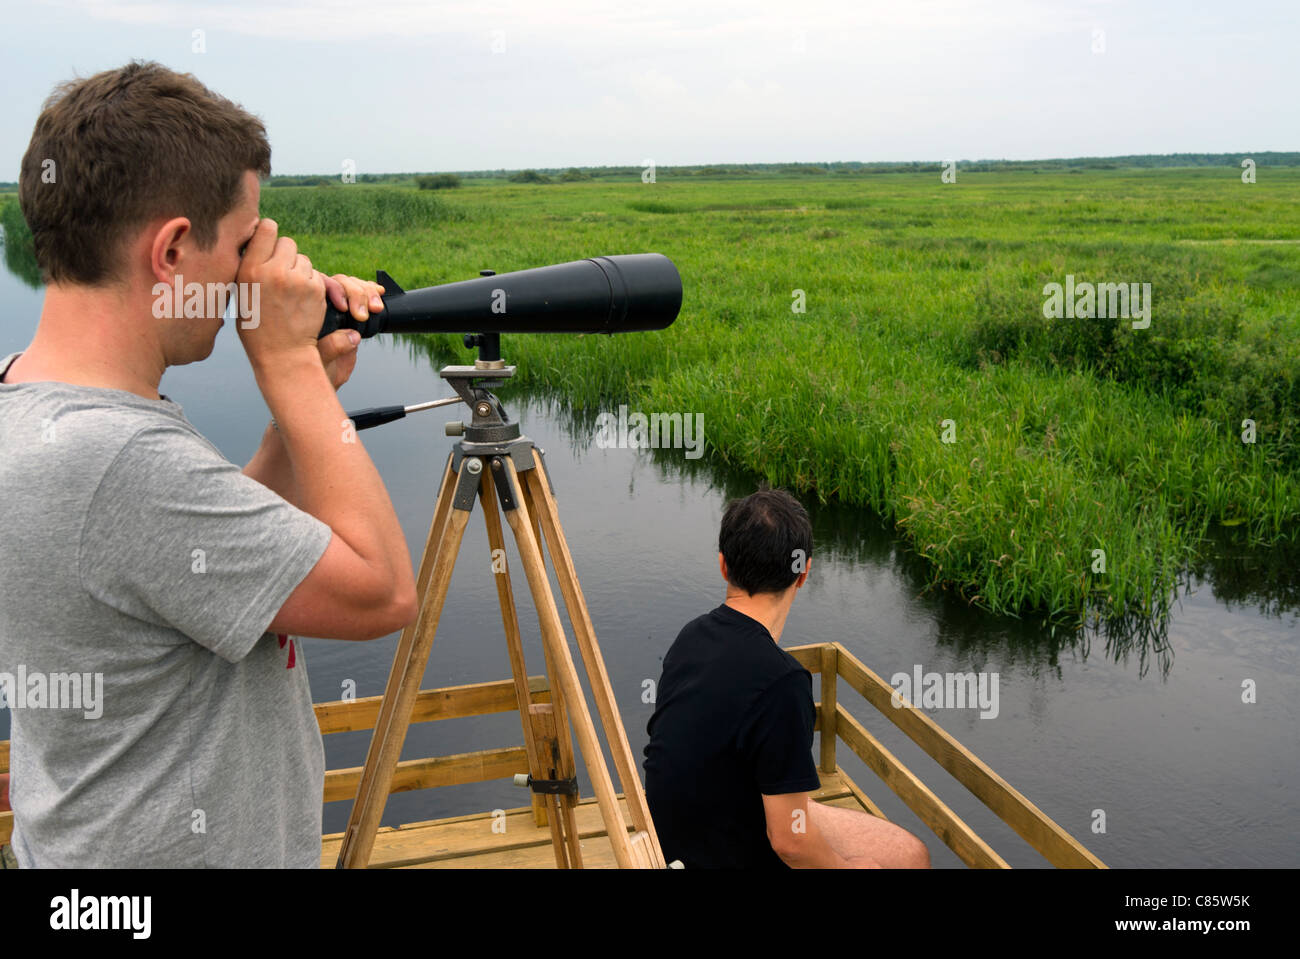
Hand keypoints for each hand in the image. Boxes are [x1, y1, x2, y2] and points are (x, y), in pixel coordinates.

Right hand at [235, 218, 326, 367]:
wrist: (282, 354)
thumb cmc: (256, 326)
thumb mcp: (241, 293)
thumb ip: (250, 266)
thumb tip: (258, 239)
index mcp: (250, 270)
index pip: (267, 228)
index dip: (269, 234)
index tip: (268, 243)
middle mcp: (274, 271)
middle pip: (287, 242)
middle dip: (285, 255)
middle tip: (280, 274)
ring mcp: (298, 280)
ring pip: (303, 259)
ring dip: (299, 270)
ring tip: (289, 292)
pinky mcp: (316, 289)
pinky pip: (315, 274)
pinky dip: (310, 283)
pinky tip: (301, 300)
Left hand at [317, 275, 385, 390]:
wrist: (324, 377)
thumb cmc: (314, 370)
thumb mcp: (320, 361)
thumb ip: (331, 347)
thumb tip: (353, 335)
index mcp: (303, 308)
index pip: (318, 284)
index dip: (335, 290)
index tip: (343, 307)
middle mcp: (318, 302)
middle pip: (338, 282)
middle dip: (355, 293)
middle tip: (363, 314)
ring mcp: (336, 305)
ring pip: (351, 285)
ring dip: (367, 292)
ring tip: (376, 308)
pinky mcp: (352, 310)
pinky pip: (361, 292)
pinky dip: (372, 291)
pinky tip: (379, 294)